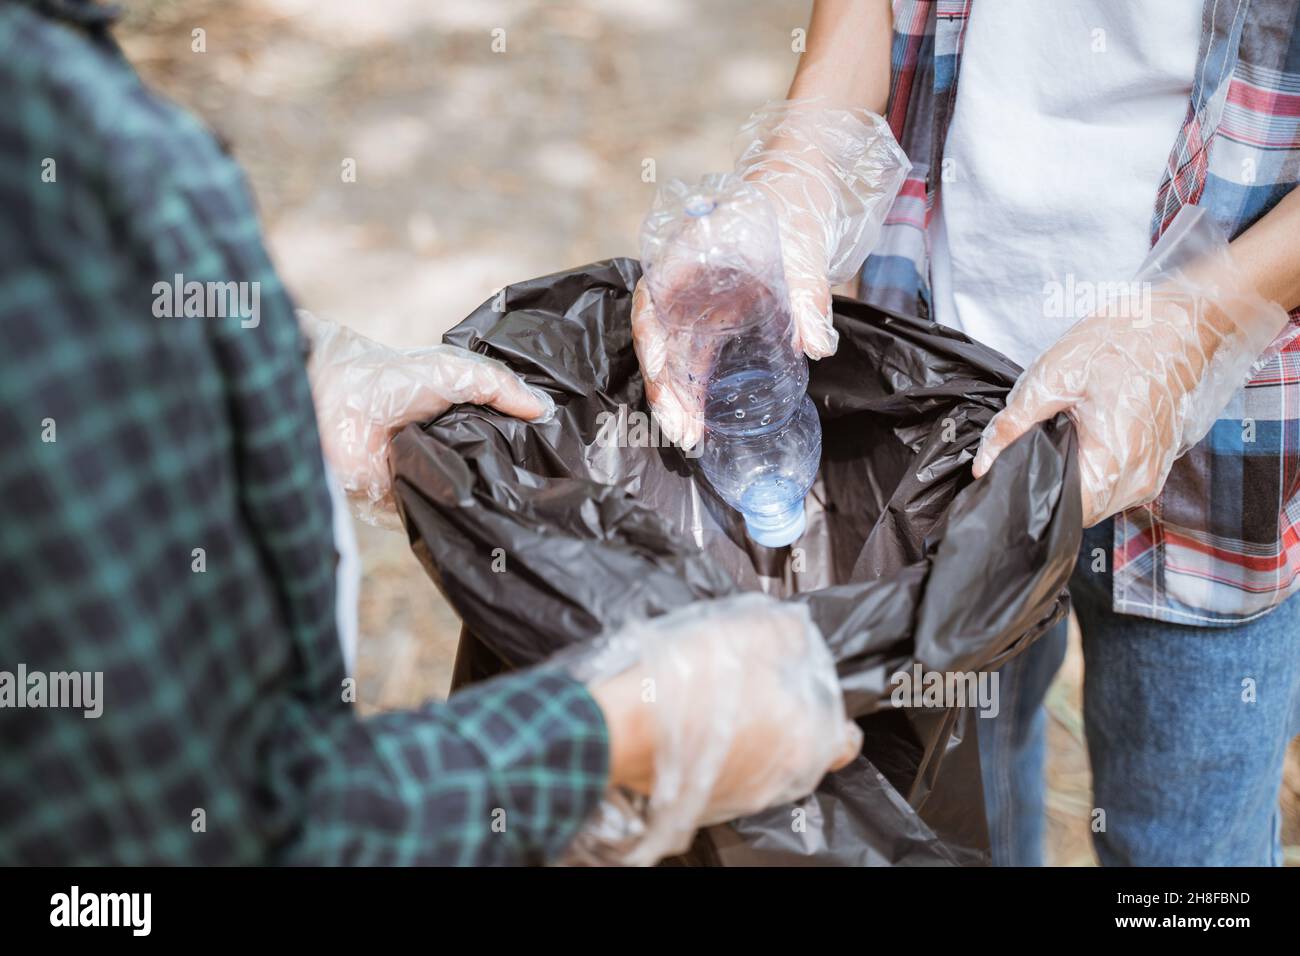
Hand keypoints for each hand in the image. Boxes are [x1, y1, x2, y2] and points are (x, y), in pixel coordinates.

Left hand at [301, 311, 553, 525]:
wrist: (337, 405)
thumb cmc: (394, 379)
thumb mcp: (459, 370)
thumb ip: (502, 386)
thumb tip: (544, 410)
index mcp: (457, 419)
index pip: (499, 438)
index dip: (525, 445)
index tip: (557, 458)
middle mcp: (444, 450)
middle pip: (486, 472)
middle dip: (508, 479)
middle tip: (543, 489)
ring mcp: (424, 479)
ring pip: (463, 498)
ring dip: (481, 502)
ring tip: (517, 508)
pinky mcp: (403, 504)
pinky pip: (434, 519)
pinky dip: (448, 521)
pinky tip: (476, 520)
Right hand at [570, 593, 860, 865]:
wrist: (619, 727)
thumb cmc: (689, 683)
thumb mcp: (746, 633)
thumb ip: (785, 630)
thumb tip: (797, 630)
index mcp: (804, 743)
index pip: (846, 741)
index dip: (834, 713)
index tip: (813, 695)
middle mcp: (780, 780)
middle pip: (799, 749)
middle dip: (783, 720)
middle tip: (756, 689)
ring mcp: (742, 798)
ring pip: (760, 764)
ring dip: (748, 738)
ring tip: (719, 704)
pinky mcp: (704, 805)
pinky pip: (724, 777)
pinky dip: (716, 757)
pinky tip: (694, 727)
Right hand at [632, 98, 908, 447]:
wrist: (798, 180)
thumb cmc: (792, 201)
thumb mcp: (804, 246)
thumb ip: (808, 295)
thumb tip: (816, 347)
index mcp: (688, 255)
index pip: (654, 306)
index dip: (655, 349)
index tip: (666, 385)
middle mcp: (684, 280)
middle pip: (659, 341)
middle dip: (666, 389)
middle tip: (685, 433)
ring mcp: (698, 299)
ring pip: (676, 354)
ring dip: (680, 396)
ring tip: (692, 438)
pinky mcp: (717, 314)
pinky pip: (698, 355)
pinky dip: (699, 387)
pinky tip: (706, 419)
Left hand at [972, 207, 1289, 525]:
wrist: (1175, 325)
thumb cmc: (1119, 344)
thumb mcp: (1051, 377)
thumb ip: (1012, 425)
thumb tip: (984, 464)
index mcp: (1116, 459)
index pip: (1062, 511)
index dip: (1030, 497)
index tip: (1009, 478)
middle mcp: (1139, 479)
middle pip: (1078, 510)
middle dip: (1047, 486)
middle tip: (1029, 451)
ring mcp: (1151, 476)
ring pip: (1095, 501)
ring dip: (1070, 479)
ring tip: (1058, 441)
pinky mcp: (1153, 467)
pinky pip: (1113, 487)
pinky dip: (1091, 472)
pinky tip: (1081, 442)